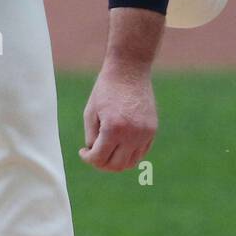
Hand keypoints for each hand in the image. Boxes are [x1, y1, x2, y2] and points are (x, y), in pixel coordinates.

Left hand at [79, 57, 157, 172]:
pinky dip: (129, 154)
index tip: (83, 152)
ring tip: (107, 151)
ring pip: (131, 162)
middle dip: (102, 164)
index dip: (88, 158)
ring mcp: (145, 133)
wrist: (129, 70)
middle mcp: (132, 134)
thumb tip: (96, 155)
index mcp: (113, 129)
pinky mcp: (152, 129)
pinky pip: (141, 152)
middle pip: (116, 165)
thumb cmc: (106, 89)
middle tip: (94, 154)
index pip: (100, 158)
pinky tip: (119, 144)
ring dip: (116, 162)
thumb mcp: (90, 112)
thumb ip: (91, 137)